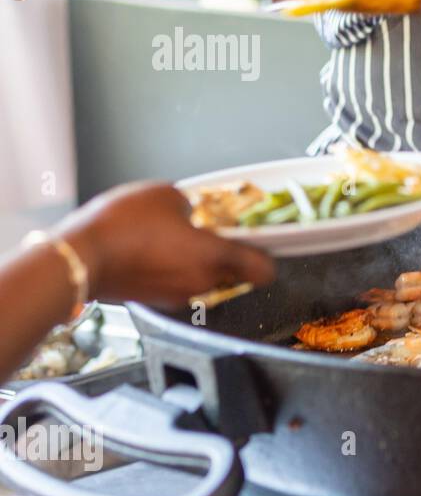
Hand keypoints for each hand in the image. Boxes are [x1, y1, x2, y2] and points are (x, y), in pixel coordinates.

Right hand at [53, 183, 274, 306]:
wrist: (78, 257)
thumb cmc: (121, 226)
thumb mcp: (165, 195)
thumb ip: (191, 204)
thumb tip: (192, 209)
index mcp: (214, 257)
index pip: (264, 269)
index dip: (267, 256)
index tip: (262, 243)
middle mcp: (203, 282)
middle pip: (236, 274)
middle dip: (230, 255)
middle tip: (214, 234)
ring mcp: (180, 295)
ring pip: (207, 279)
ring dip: (200, 262)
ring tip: (178, 240)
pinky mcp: (157, 301)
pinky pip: (180, 284)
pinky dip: (176, 270)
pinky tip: (157, 252)